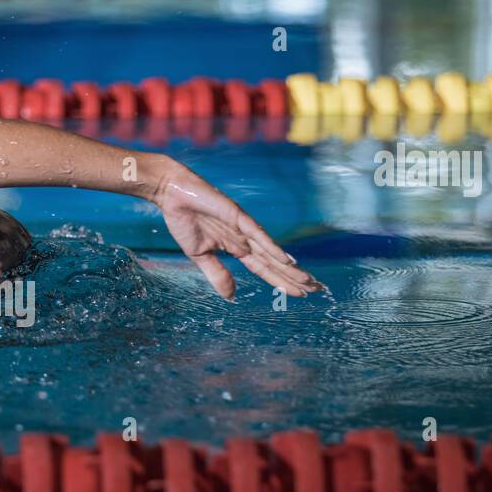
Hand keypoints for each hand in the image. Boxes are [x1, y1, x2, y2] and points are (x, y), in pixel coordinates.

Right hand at [153, 164, 322, 299]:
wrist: (173, 195)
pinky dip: (273, 249)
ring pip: (272, 253)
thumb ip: (217, 275)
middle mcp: (246, 240)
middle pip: (275, 264)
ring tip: (309, 281)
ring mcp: (244, 229)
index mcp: (237, 248)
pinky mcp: (239, 217)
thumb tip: (232, 297)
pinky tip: (288, 261)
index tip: (300, 294)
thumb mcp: (200, 255)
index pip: (265, 269)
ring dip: (290, 268)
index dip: (282, 282)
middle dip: (295, 278)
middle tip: (318, 290)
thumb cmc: (184, 221)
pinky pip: (259, 237)